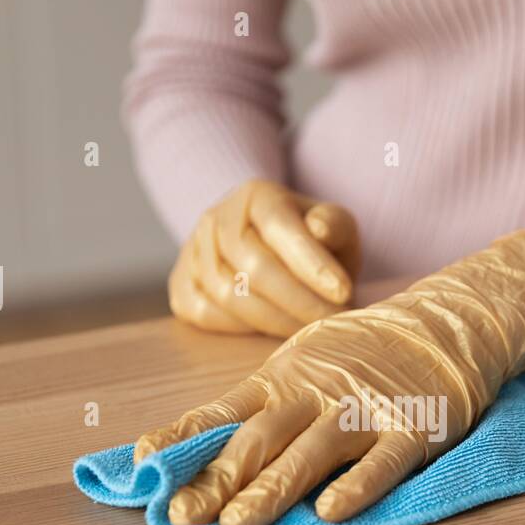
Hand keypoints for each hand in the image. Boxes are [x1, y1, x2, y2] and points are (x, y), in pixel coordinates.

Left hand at [135, 229, 524, 524]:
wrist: (445, 324)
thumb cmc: (363, 353)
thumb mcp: (302, 364)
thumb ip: (260, 404)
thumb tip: (198, 446)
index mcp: (283, 380)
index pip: (221, 413)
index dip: (182, 439)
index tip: (142, 468)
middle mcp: (316, 394)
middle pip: (259, 439)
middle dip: (217, 479)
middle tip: (182, 516)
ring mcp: (363, 412)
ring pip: (311, 453)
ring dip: (272, 489)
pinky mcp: (411, 430)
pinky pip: (382, 462)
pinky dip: (357, 486)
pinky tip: (331, 513)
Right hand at [168, 179, 360, 336]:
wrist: (266, 247)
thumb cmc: (309, 240)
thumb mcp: (333, 225)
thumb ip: (334, 224)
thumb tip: (320, 229)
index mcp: (256, 195)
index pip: (281, 228)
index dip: (312, 264)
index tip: (344, 293)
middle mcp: (216, 218)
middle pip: (255, 268)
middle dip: (299, 302)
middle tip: (332, 322)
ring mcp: (193, 252)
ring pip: (231, 296)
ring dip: (277, 321)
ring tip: (310, 329)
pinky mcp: (181, 285)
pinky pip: (209, 315)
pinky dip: (244, 329)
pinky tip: (274, 329)